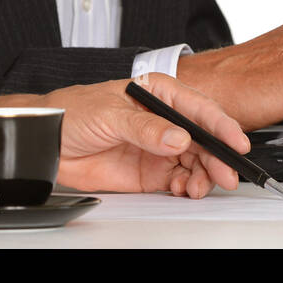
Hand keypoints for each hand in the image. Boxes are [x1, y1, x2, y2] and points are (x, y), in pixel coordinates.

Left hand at [49, 73, 247, 198]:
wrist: (47, 141)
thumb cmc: (73, 111)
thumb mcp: (110, 114)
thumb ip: (145, 128)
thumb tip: (179, 138)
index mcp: (159, 93)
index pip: (199, 108)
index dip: (221, 125)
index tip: (235, 143)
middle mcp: (165, 120)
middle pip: (204, 139)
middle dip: (218, 157)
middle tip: (225, 175)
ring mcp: (159, 147)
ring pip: (196, 162)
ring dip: (204, 175)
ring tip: (199, 187)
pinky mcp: (150, 171)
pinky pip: (179, 180)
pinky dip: (187, 187)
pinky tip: (185, 190)